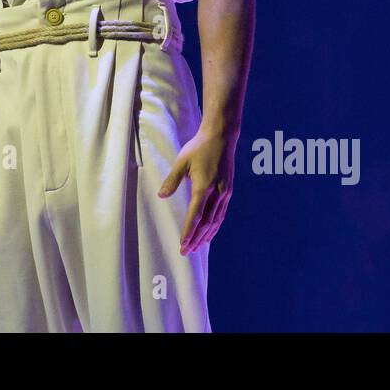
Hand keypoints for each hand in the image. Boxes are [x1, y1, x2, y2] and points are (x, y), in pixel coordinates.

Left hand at [157, 128, 236, 255]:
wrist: (222, 137)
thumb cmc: (199, 147)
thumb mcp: (182, 162)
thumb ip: (172, 180)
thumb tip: (161, 196)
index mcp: (204, 186)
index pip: (196, 215)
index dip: (189, 231)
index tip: (183, 244)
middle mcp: (217, 193)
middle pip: (207, 223)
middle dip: (196, 239)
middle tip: (187, 252)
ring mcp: (225, 193)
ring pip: (216, 221)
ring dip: (206, 236)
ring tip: (197, 247)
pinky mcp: (228, 191)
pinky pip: (221, 214)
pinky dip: (215, 226)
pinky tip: (209, 232)